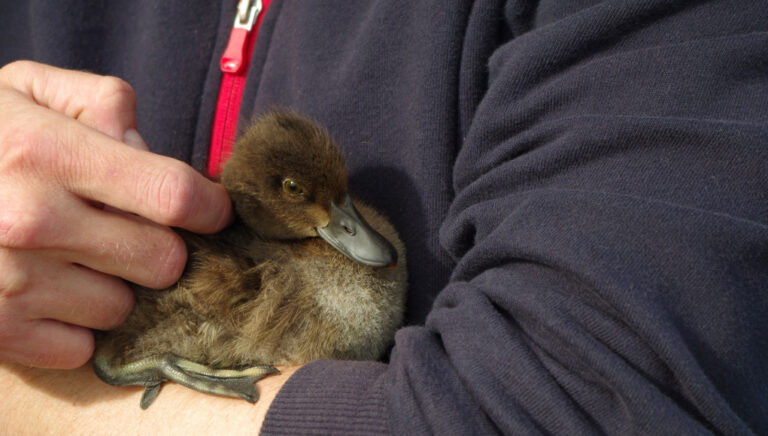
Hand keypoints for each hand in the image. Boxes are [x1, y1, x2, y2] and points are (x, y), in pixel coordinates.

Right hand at [0, 61, 231, 368]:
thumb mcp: (28, 89)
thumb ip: (103, 103)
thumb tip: (149, 150)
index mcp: (46, 153)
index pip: (173, 195)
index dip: (210, 207)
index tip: (214, 211)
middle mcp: (29, 220)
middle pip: (162, 261)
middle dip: (161, 246)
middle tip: (130, 231)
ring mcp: (10, 282)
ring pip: (124, 308)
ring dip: (115, 287)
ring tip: (77, 258)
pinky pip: (82, 347)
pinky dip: (77, 326)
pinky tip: (51, 292)